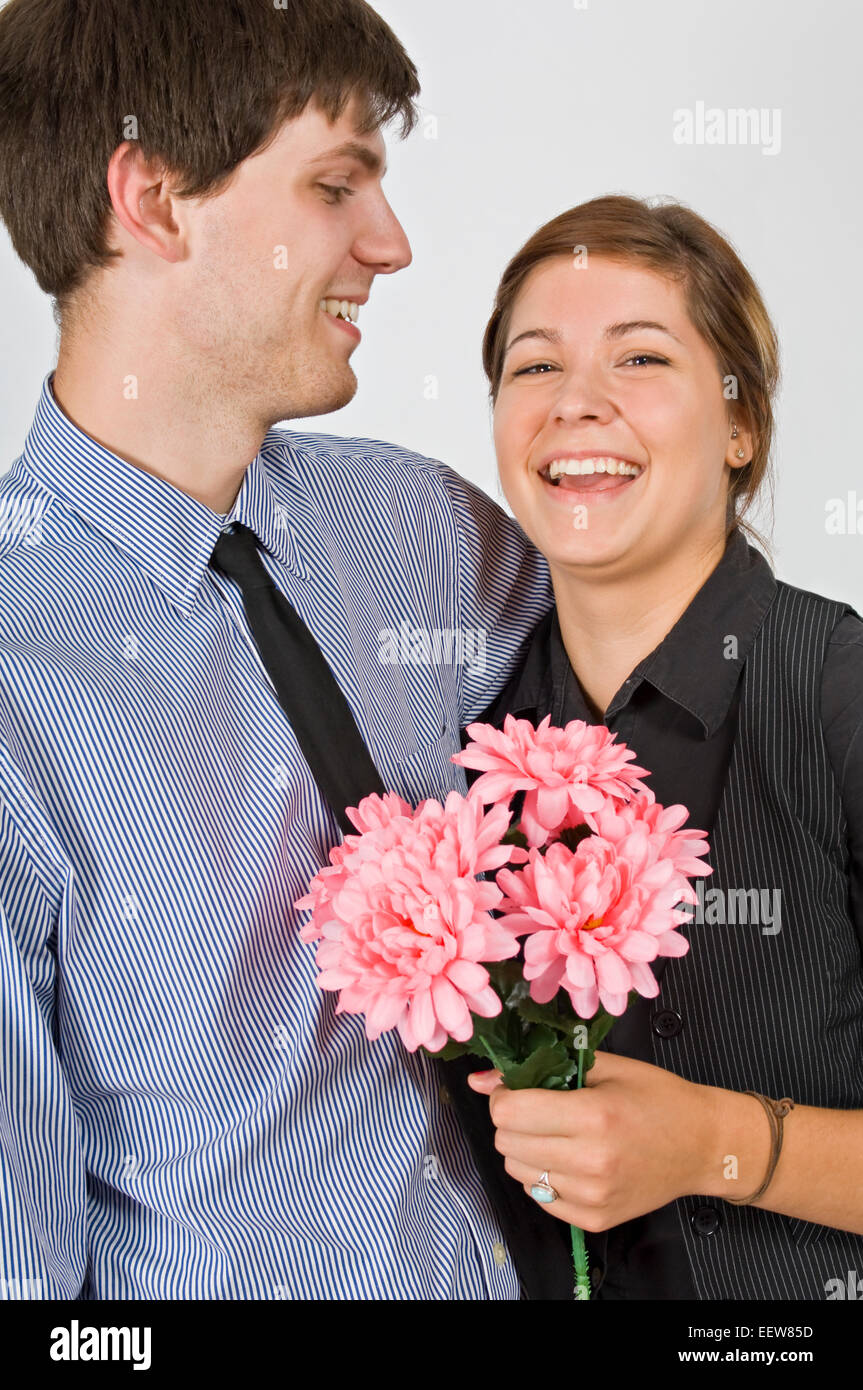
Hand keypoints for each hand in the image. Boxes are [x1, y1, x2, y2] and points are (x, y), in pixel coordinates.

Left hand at [467, 1051, 717, 1231]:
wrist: (703, 1145)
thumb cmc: (659, 1099)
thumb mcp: (607, 1067)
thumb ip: (545, 1067)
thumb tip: (482, 1079)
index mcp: (593, 1116)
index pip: (509, 1112)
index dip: (504, 1096)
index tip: (518, 1089)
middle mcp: (590, 1161)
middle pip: (507, 1143)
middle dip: (513, 1121)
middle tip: (539, 1109)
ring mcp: (592, 1195)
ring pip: (517, 1172)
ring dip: (525, 1149)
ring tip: (557, 1134)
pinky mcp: (595, 1218)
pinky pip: (539, 1196)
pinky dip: (543, 1176)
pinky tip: (569, 1158)